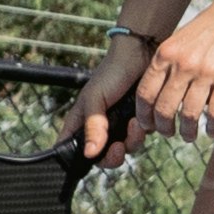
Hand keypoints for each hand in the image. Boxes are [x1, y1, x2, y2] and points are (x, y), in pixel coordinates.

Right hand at [65, 33, 152, 162]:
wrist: (141, 55)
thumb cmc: (111, 72)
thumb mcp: (96, 98)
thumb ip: (93, 125)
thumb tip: (89, 154)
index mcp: (81, 122)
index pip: (73, 149)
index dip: (80, 159)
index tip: (93, 157)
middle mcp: (98, 127)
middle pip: (102, 156)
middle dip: (112, 156)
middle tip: (119, 147)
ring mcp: (119, 126)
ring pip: (124, 149)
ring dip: (131, 140)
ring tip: (134, 123)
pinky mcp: (137, 122)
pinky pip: (140, 138)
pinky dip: (141, 132)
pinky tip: (141, 119)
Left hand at [136, 0, 213, 138]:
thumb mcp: (184, 36)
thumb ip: (171, 60)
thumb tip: (162, 87)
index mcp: (167, 53)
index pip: (145, 93)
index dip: (144, 114)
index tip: (148, 124)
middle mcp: (183, 64)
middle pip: (164, 109)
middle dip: (164, 128)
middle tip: (169, 133)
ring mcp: (206, 72)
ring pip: (189, 115)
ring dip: (188, 131)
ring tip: (191, 135)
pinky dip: (213, 127)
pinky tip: (213, 130)